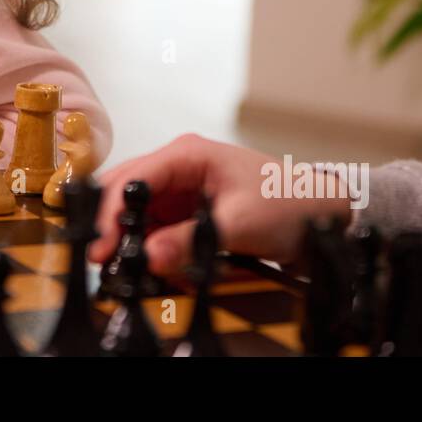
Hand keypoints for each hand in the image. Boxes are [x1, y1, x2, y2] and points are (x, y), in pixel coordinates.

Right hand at [87, 133, 352, 276]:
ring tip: (129, 267)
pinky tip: (159, 267)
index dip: (112, 208)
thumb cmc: (287, 203)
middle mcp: (179, 167)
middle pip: (128, 190)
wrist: (319, 215)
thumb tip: (149, 256)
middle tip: (102, 258)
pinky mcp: (187, 210)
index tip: (102, 242)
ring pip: (139, 212)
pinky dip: (153, 248)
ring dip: (133, 238)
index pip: (135, 176)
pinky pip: (157, 228)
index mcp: (188, 154)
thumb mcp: (238, 223)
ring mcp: (182, 189)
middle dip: (113, 224)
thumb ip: (191, 241)